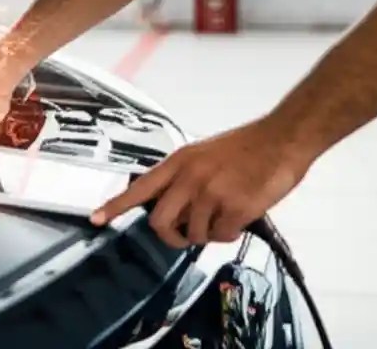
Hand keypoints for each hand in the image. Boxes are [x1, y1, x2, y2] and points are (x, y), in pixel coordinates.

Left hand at [89, 117, 316, 247]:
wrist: (281, 140)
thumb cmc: (246, 147)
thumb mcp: (204, 155)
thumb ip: (184, 178)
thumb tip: (174, 209)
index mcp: (179, 162)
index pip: (140, 188)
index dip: (116, 206)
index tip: (96, 219)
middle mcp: (189, 178)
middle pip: (160, 223)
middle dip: (171, 237)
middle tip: (184, 237)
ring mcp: (211, 194)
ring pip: (194, 235)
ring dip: (207, 234)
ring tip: (223, 216)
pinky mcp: (234, 208)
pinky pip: (221, 236)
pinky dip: (229, 234)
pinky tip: (239, 217)